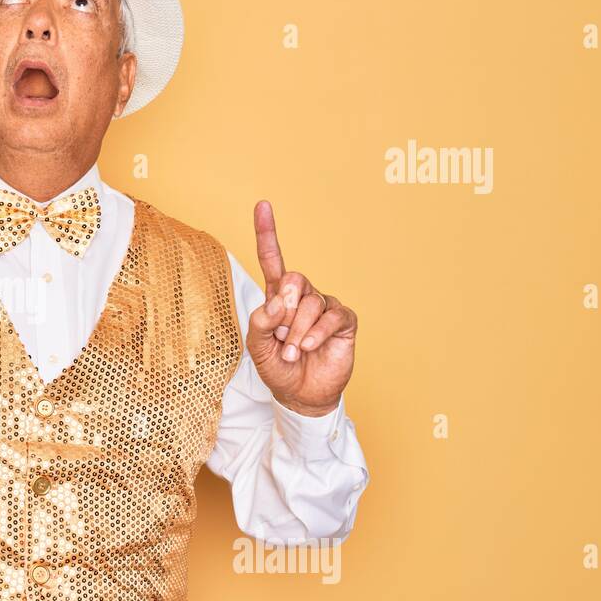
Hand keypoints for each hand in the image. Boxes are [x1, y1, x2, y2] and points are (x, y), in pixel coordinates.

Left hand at [245, 200, 357, 416]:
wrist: (301, 395)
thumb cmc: (278, 368)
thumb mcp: (257, 348)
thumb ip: (260, 322)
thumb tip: (278, 300)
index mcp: (277, 297)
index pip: (272, 260)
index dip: (267, 233)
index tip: (262, 205)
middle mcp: (301, 297)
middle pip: (293, 279)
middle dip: (284, 311)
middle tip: (281, 338)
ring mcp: (323, 307)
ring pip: (310, 303)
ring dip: (297, 332)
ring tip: (293, 352)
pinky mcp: (343, 321)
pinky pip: (332, 316)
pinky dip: (317, 333)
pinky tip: (310, 347)